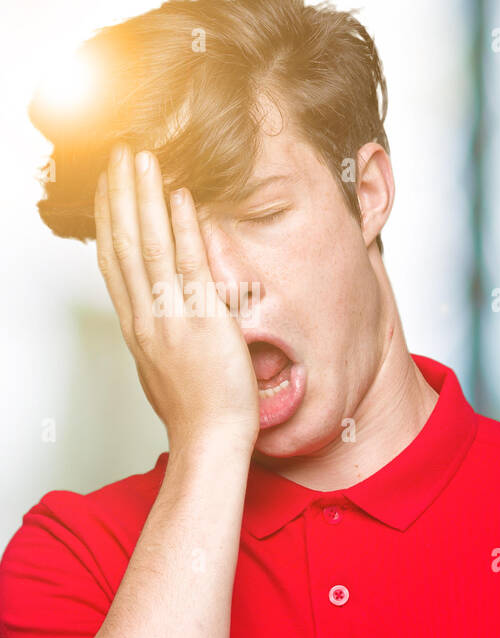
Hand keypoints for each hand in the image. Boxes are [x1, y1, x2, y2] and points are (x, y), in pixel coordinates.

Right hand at [94, 141, 260, 452]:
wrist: (211, 440)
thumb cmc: (198, 413)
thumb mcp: (168, 367)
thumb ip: (164, 337)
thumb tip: (165, 321)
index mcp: (138, 327)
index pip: (114, 261)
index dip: (109, 219)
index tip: (108, 187)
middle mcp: (147, 317)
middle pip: (124, 243)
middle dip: (120, 194)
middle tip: (119, 154)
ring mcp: (171, 317)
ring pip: (149, 245)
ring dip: (146, 197)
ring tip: (144, 159)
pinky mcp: (202, 321)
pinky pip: (190, 266)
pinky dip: (184, 229)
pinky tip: (181, 198)